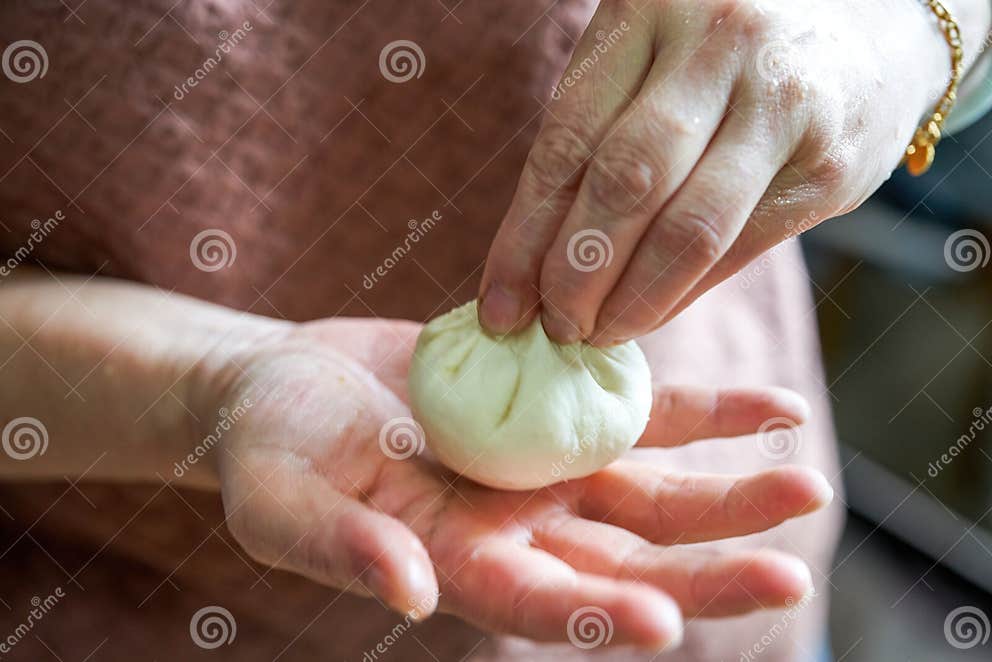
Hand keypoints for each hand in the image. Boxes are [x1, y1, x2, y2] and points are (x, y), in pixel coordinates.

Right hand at [198, 317, 831, 647]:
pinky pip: (643, 413)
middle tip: (790, 574)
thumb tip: (406, 590)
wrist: (291, 385)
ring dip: (728, 491)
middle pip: (625, 557)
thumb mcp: (279, 500)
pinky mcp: (555, 406)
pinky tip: (770, 409)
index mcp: (454, 561)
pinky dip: (705, 412)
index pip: (536, 602)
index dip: (594, 615)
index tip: (661, 622)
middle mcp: (518, 525)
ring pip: (653, 491)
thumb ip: (337, 546)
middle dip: (706, 571)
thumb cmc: (267, 451)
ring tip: (803, 482)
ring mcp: (545, 466)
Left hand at [478, 0, 949, 343]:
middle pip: (625, 185)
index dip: (524, 237)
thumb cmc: (723, 47)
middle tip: (551, 326)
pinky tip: (652, 313)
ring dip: (631, 300)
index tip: (498, 304)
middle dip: (575, 275)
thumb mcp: (652, 50)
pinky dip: (686, 294)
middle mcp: (720, 45)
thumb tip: (534, 259)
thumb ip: (599, 131)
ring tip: (595, 333)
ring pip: (687, 230)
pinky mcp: (830, 165)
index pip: (567, 143)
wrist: (870, 19)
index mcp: (650, 8)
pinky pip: (741, 249)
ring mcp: (783, 104)